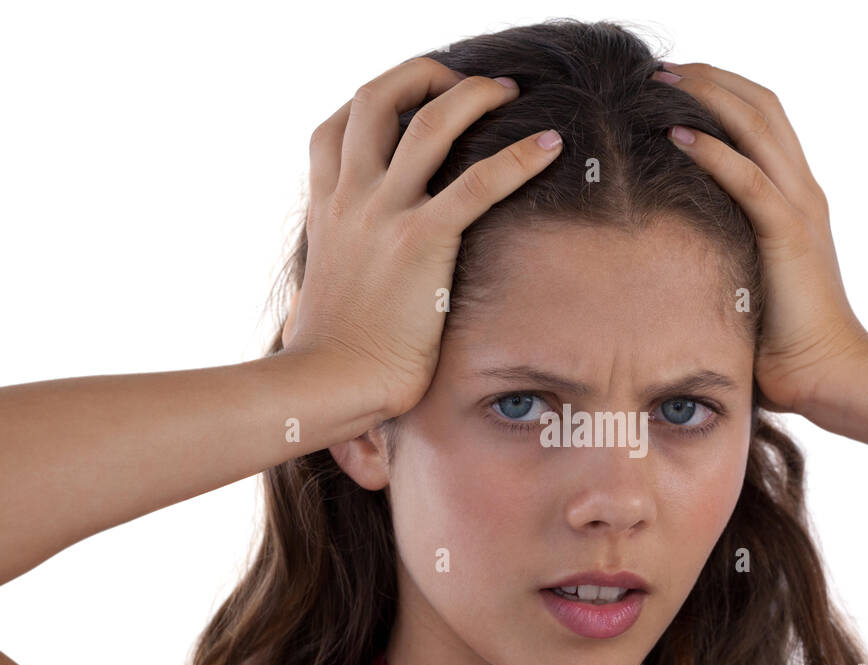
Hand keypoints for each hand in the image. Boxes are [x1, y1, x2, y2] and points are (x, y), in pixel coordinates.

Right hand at [282, 58, 563, 417]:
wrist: (325, 383)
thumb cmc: (325, 361)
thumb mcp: (318, 303)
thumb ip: (327, 284)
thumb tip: (315, 311)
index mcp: (324, 212)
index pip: (332, 130)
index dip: (370, 104)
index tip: (407, 102)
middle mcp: (349, 199)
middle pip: (375, 99)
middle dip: (421, 76)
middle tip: (464, 83)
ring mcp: (383, 214)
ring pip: (429, 122)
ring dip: (473, 95)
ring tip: (509, 92)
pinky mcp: (421, 241)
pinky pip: (478, 182)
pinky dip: (520, 156)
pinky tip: (552, 143)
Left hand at [652, 63, 867, 415]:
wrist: (829, 374)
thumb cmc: (786, 342)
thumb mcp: (753, 278)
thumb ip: (731, 248)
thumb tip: (681, 246)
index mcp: (798, 199)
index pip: (765, 121)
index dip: (724, 92)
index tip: (678, 84)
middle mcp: (804, 192)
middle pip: (762, 107)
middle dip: (712, 78)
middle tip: (663, 70)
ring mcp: (801, 209)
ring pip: (758, 126)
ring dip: (709, 97)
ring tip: (664, 83)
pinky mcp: (788, 234)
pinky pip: (748, 178)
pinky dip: (712, 151)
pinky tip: (677, 135)